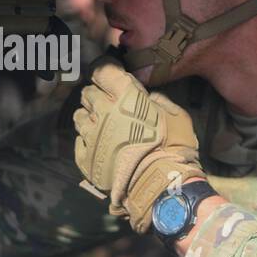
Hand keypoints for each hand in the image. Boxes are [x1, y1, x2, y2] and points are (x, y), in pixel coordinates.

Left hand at [72, 58, 201, 232]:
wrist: (160, 185)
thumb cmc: (174, 148)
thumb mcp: (177, 116)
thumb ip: (158, 101)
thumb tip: (146, 98)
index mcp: (125, 96)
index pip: (103, 71)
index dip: (105, 72)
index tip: (109, 76)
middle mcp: (103, 111)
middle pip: (87, 93)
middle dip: (96, 95)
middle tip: (108, 104)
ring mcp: (91, 135)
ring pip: (79, 116)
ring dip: (89, 117)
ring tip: (101, 126)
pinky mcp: (85, 158)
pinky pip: (79, 142)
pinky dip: (86, 142)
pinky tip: (98, 146)